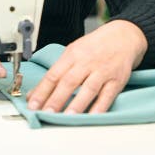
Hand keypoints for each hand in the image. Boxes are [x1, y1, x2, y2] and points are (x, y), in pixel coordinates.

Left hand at [26, 20, 146, 113]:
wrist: (122, 37)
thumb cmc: (94, 47)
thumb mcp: (72, 53)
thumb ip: (56, 73)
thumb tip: (35, 93)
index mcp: (72, 55)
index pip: (53, 74)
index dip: (42, 90)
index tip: (32, 105)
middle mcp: (86, 62)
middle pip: (69, 82)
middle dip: (56, 99)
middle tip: (46, 113)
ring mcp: (102, 71)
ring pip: (88, 89)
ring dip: (77, 104)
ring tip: (67, 118)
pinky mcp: (117, 80)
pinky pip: (108, 95)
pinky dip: (100, 107)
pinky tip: (92, 116)